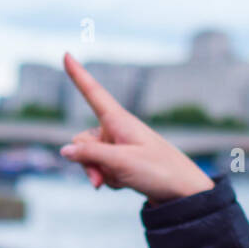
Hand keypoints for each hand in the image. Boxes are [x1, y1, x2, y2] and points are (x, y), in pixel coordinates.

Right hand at [60, 52, 215, 204]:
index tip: (67, 54)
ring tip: (120, 181)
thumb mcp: (120, 162)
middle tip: (98, 180)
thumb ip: (89, 155)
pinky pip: (102, 169)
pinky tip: (126, 184)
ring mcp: (119, 146)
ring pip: (90, 158)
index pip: (93, 93)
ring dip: (99, 173)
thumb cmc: (158, 171)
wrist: (184, 193)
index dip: (78, 75)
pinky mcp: (123, 162)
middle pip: (82, 141)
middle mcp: (117, 130)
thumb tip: (64, 151)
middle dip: (86, 162)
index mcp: (119, 120)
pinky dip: (109, 179)